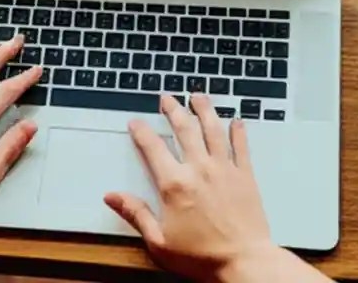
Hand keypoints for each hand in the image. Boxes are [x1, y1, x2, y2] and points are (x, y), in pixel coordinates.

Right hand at [104, 94, 285, 282]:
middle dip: (173, 110)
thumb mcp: (159, 241)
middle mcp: (199, 170)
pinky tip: (236, 120)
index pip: (153, 148)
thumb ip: (135, 214)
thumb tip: (112, 197)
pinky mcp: (245, 176)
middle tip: (168, 98)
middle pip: (184, 129)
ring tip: (198, 96)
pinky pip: (241, 146)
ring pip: (213, 130)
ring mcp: (224, 170)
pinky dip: (238, 130)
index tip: (136, 123)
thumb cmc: (201, 256)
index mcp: (174, 185)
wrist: (243, 262)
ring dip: (204, 110)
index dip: (142, 132)